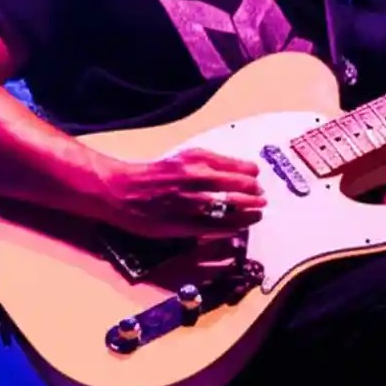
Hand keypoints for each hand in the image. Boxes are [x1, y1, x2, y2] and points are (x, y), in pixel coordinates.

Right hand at [101, 148, 266, 238]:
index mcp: (197, 159)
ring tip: (257, 214)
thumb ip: (210, 163)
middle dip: (255, 194)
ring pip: (230, 209)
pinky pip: (215, 228)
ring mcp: (190, 203)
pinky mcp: (182, 224)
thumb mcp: (183, 158)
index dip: (252, 174)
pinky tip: (239, 228)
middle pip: (239, 188)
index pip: (238, 167)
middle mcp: (196, 178)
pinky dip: (231, 228)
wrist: (123, 190)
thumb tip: (241, 171)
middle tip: (262, 198)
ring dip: (249, 212)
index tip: (257, 178)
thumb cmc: (156, 173)